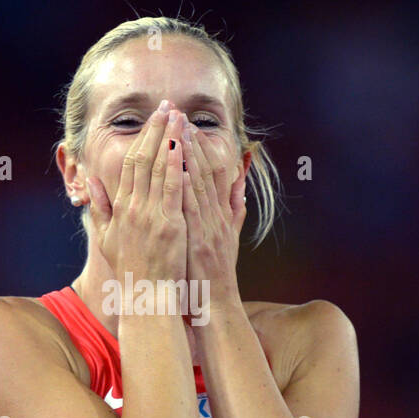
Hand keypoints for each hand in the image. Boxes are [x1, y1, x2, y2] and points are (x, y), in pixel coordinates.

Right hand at [86, 103, 189, 281]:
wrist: (145, 295)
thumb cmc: (131, 269)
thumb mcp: (107, 238)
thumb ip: (100, 209)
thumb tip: (91, 184)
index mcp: (121, 208)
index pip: (130, 164)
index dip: (142, 138)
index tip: (152, 120)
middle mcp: (133, 206)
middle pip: (143, 158)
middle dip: (155, 129)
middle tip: (166, 106)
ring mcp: (149, 214)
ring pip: (157, 168)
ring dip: (168, 139)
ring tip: (177, 116)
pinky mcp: (167, 224)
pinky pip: (171, 188)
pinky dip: (176, 165)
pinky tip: (183, 146)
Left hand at [181, 120, 246, 302]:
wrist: (216, 302)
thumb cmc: (217, 272)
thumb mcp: (231, 235)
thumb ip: (235, 205)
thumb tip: (241, 179)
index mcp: (219, 212)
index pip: (209, 172)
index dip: (199, 147)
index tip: (187, 124)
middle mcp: (215, 215)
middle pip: (203, 171)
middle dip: (191, 142)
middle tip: (179, 115)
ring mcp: (208, 226)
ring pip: (198, 184)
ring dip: (187, 157)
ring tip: (177, 131)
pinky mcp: (199, 239)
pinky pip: (192, 209)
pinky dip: (185, 188)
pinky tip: (177, 169)